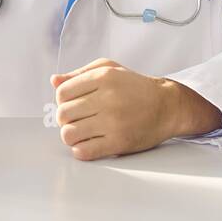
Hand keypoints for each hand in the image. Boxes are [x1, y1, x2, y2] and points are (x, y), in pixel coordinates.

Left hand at [50, 59, 221, 159]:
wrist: (167, 106)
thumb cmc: (135, 87)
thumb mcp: (110, 69)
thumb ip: (80, 73)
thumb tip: (54, 81)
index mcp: (103, 77)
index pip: (62, 93)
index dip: (62, 100)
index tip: (72, 104)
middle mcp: (107, 98)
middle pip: (63, 114)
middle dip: (66, 119)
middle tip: (77, 119)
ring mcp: (113, 122)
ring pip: (69, 134)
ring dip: (71, 135)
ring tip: (81, 132)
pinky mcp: (119, 142)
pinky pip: (84, 151)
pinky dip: (80, 150)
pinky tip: (89, 143)